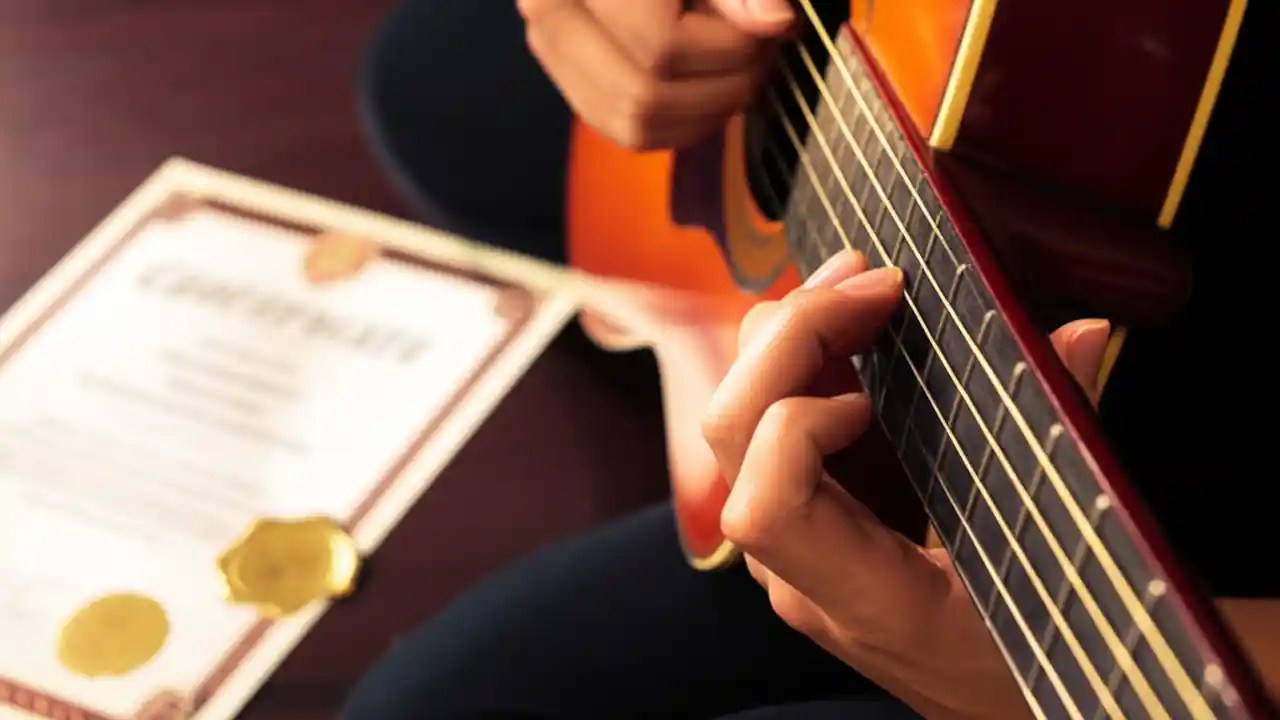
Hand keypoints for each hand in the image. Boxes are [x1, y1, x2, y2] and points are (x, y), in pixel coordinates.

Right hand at [517, 0, 794, 149]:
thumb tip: (774, 21)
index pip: (660, 45)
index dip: (730, 47)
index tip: (773, 25)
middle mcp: (550, 13)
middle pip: (644, 94)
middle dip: (722, 86)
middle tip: (761, 54)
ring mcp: (552, 50)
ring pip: (635, 123)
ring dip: (706, 111)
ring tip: (741, 70)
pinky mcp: (570, 77)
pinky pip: (626, 130)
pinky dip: (681, 123)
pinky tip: (711, 91)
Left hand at [701, 248, 1112, 719]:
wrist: (1002, 711)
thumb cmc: (1037, 660)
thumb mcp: (1061, 564)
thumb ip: (1067, 451)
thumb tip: (1077, 336)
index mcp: (864, 598)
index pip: (766, 508)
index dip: (798, 427)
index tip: (870, 392)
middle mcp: (802, 575)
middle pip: (733, 439)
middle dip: (790, 338)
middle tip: (870, 280)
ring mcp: (792, 552)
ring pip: (736, 427)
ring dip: (787, 341)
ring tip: (856, 288)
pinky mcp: (802, 530)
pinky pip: (764, 436)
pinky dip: (798, 369)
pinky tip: (849, 334)